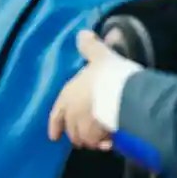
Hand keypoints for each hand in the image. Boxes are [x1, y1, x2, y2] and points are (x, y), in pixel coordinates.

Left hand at [47, 29, 121, 149]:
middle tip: (84, 135)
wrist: (122, 95)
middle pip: (72, 130)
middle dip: (77, 133)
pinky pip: (101, 144)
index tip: (54, 136)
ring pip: (85, 139)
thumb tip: (83, 33)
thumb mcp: (100, 56)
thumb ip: (90, 47)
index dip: (55, 124)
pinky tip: (111, 142)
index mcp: (68, 96)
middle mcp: (73, 115)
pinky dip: (104, 143)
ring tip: (100, 139)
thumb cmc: (107, 74)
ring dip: (91, 139)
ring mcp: (85, 128)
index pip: (57, 113)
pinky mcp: (101, 138)